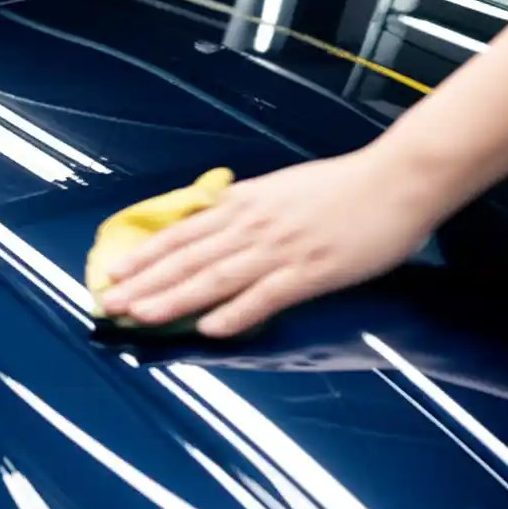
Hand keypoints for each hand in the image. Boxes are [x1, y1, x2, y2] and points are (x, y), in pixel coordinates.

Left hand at [99, 149, 437, 336]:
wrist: (399, 179)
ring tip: (140, 315)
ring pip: (215, 278)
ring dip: (174, 298)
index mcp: (244, 205)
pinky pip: (267, 295)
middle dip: (144, 283)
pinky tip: (209, 329)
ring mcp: (281, 249)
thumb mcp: (279, 189)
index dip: (144, 255)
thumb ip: (243, 206)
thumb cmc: (341, 186)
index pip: (182, 234)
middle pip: (188, 259)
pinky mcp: (312, 271)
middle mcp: (253, 226)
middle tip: (108, 303)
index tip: (113, 272)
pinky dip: (236, 312)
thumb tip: (209, 217)